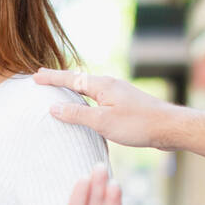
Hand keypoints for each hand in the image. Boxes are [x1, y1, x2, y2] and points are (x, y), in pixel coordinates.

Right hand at [33, 66, 174, 150]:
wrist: (170, 128)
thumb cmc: (138, 124)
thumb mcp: (103, 122)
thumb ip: (77, 114)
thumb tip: (53, 107)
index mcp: (102, 85)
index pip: (70, 79)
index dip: (51, 78)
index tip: (35, 76)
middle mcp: (110, 85)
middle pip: (79, 80)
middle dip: (60, 80)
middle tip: (43, 78)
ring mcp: (119, 94)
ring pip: (90, 88)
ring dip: (73, 89)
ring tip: (61, 90)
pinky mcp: (126, 104)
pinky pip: (99, 97)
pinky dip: (86, 98)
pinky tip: (88, 107)